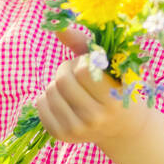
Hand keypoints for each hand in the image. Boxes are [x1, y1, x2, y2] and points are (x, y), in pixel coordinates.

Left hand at [33, 28, 146, 146]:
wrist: (124, 129)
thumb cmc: (118, 89)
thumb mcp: (110, 66)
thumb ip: (84, 44)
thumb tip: (58, 27)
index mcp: (113, 101)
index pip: (83, 71)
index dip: (83, 61)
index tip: (91, 65)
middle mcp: (95, 119)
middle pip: (62, 80)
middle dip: (66, 69)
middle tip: (77, 73)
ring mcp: (77, 131)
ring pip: (49, 91)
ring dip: (57, 82)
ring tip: (72, 87)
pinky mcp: (61, 136)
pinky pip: (39, 104)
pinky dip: (46, 96)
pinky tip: (63, 99)